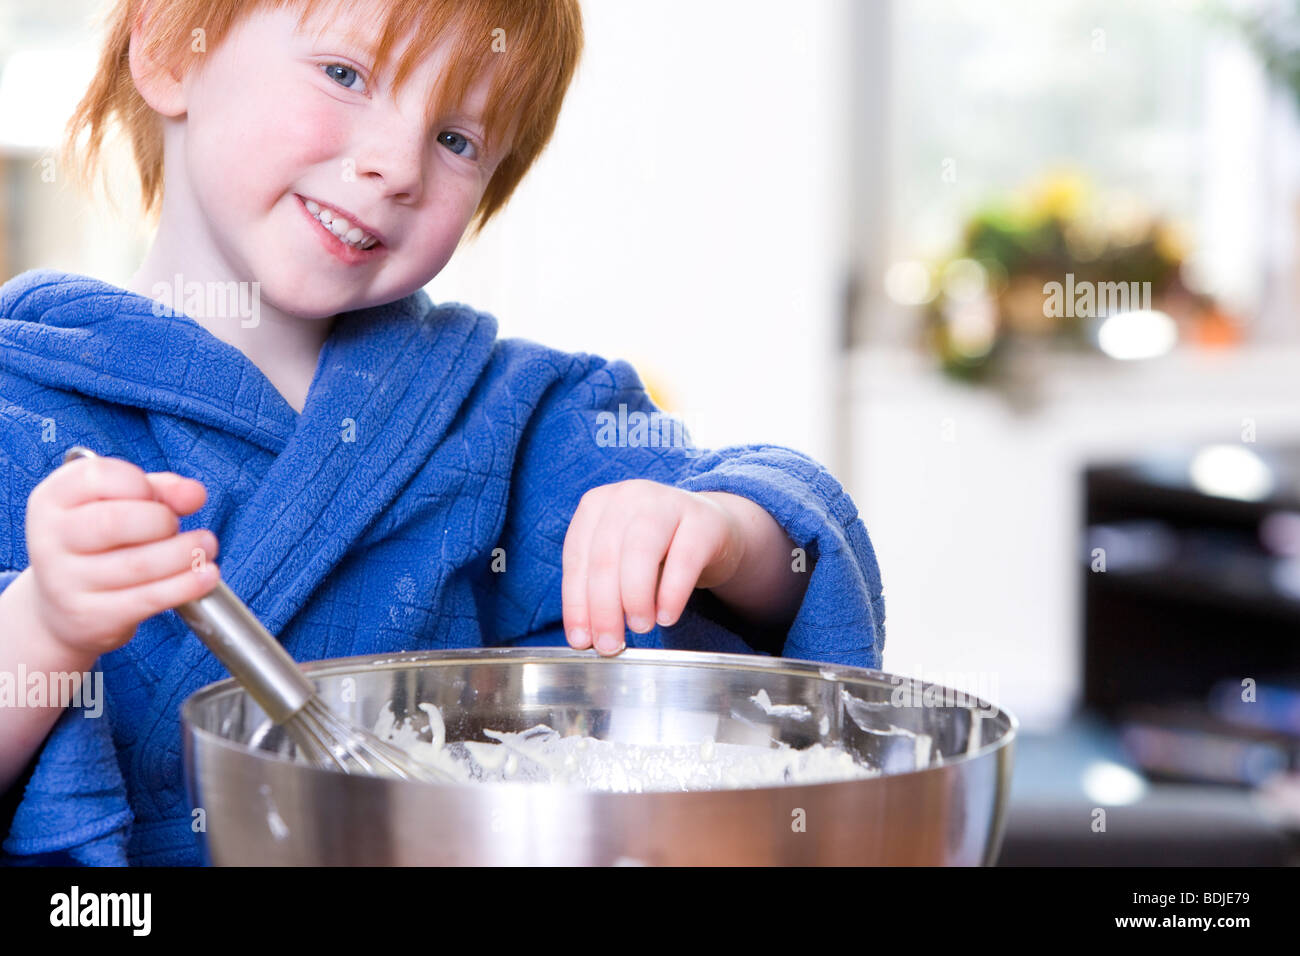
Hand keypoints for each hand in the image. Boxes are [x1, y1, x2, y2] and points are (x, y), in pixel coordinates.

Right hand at [23, 454, 220, 657]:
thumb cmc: (100, 545)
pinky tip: (206, 576)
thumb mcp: (121, 505)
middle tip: (177, 525)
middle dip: (161, 520)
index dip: (139, 484)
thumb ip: (160, 490)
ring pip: (138, 564)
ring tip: (206, 547)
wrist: (62, 609)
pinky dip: (186, 585)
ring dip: (185, 554)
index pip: (97, 476)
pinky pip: (147, 598)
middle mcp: (50, 538)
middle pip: (114, 521)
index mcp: (53, 499)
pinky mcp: (90, 615)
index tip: (154, 496)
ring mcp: (66, 581)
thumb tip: (194, 494)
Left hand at [562, 480, 743, 655]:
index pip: (577, 556)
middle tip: (610, 645)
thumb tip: (586, 636)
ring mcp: (668, 502)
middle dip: (604, 609)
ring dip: (635, 599)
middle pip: (605, 557)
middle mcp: (629, 496)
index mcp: (598, 503)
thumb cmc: (658, 550)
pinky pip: (684, 560)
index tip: (581, 640)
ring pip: (640, 554)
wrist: (712, 529)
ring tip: (640, 627)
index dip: (576, 602)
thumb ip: (601, 589)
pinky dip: (672, 594)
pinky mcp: (704, 520)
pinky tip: (666, 616)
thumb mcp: (620, 560)